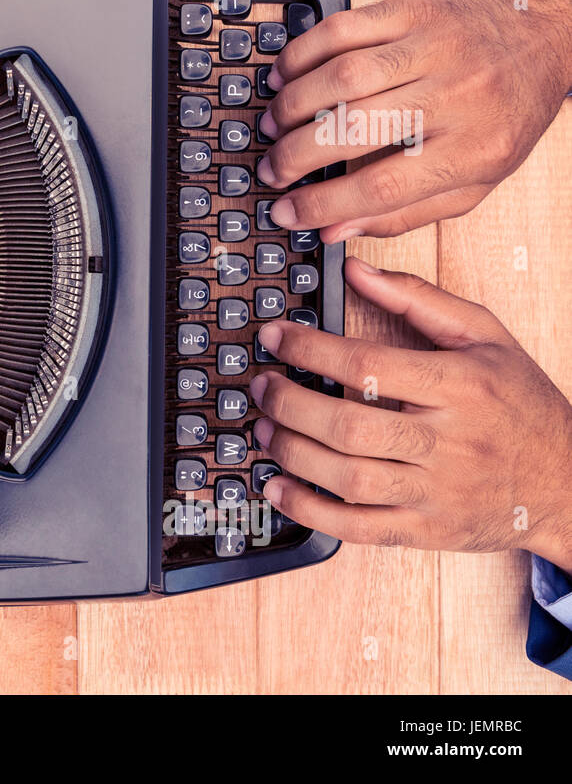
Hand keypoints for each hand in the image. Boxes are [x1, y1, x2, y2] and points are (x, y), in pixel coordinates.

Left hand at [250, 257, 571, 573]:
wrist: (569, 483)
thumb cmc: (522, 405)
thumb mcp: (486, 337)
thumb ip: (418, 298)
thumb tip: (356, 269)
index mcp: (460, 386)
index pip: (369, 366)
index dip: (309, 350)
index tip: (274, 338)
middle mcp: (448, 441)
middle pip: (350, 426)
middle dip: (290, 404)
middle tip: (260, 386)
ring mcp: (436, 492)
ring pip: (349, 479)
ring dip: (292, 453)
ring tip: (263, 429)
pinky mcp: (427, 531)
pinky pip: (358, 528)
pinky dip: (310, 510)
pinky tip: (278, 488)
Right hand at [257, 0, 571, 240]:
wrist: (546, 31)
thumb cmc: (507, 112)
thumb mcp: (476, 181)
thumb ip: (404, 213)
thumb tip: (335, 230)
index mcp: (474, 148)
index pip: (383, 185)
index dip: (322, 203)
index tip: (286, 212)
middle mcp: (457, 95)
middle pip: (354, 128)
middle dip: (296, 155)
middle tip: (272, 170)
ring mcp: (435, 46)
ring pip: (342, 76)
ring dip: (292, 106)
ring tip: (273, 126)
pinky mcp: (414, 9)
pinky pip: (343, 28)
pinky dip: (302, 53)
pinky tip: (284, 75)